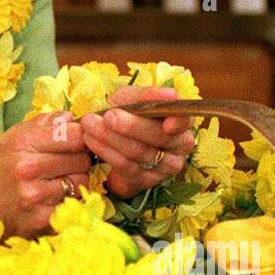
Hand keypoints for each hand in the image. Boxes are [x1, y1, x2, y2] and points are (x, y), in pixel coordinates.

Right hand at [0, 110, 92, 239]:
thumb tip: (70, 118)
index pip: (73, 135)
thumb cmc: (4, 169)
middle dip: (78, 160)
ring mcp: (35, 195)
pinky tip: (53, 198)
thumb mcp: (14, 138)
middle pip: (82, 159)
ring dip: (75, 181)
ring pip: (80, 182)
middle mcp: (27, 168)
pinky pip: (74, 203)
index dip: (80, 137)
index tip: (75, 141)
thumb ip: (43, 123)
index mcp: (22, 143)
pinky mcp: (42, 218)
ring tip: (57, 181)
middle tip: (64, 163)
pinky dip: (69, 200)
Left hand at [79, 85, 195, 199]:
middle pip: (159, 136)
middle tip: (108, 116)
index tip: (167, 123)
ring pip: (140, 151)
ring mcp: (166, 166)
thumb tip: (170, 94)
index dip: (177, 121)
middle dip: (132, 126)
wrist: (108, 140)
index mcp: (181, 120)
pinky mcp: (147, 180)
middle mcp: (180, 145)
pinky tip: (91, 140)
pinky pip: (127, 166)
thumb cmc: (125, 113)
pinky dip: (106, 151)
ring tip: (90, 124)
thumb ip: (146, 95)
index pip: (184, 119)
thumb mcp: (131, 98)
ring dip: (111, 137)